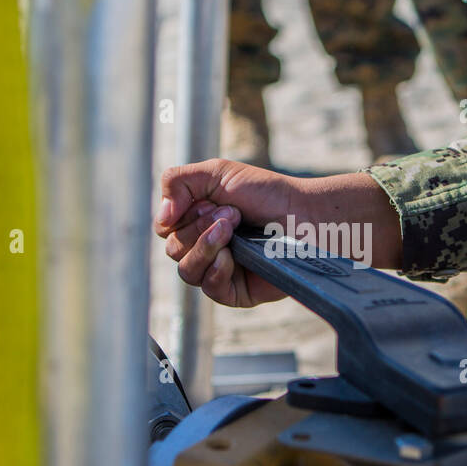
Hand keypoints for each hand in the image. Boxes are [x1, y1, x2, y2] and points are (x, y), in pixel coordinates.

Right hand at [155, 158, 402, 307]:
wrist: (305, 215)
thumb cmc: (267, 193)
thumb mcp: (217, 173)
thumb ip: (178, 182)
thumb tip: (161, 217)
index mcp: (196, 220)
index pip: (164, 227)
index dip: (180, 215)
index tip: (210, 201)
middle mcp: (204, 247)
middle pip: (172, 249)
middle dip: (199, 226)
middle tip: (232, 213)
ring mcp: (219, 271)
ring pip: (185, 271)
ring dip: (206, 246)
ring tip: (234, 228)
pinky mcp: (236, 292)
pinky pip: (209, 289)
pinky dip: (215, 270)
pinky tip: (231, 257)